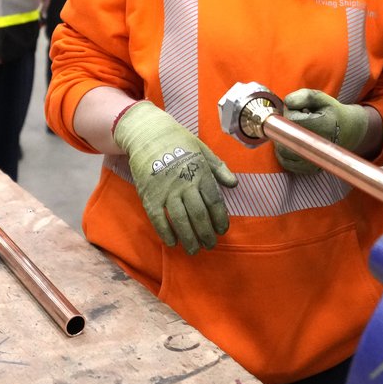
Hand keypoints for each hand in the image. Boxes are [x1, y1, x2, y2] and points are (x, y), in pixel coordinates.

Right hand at [112, 102, 237, 253]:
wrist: (148, 134)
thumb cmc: (179, 141)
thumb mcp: (203, 150)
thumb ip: (219, 168)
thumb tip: (234, 184)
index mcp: (200, 172)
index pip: (214, 201)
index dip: (219, 219)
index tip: (222, 230)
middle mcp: (185, 183)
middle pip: (199, 215)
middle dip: (206, 234)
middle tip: (210, 245)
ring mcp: (166, 191)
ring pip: (180, 220)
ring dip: (189, 238)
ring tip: (195, 250)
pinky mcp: (149, 195)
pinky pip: (158, 219)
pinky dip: (165, 233)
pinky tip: (173, 242)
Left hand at [275, 88, 371, 174]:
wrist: (349, 130)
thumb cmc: (331, 112)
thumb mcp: (320, 98)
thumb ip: (303, 96)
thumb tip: (287, 102)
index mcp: (324, 125)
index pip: (292, 120)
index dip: (290, 113)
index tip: (300, 111)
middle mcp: (320, 146)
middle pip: (285, 136)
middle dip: (286, 126)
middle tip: (299, 120)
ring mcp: (315, 160)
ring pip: (283, 151)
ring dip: (283, 139)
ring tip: (298, 131)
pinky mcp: (310, 169)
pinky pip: (286, 163)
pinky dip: (284, 152)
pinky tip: (294, 142)